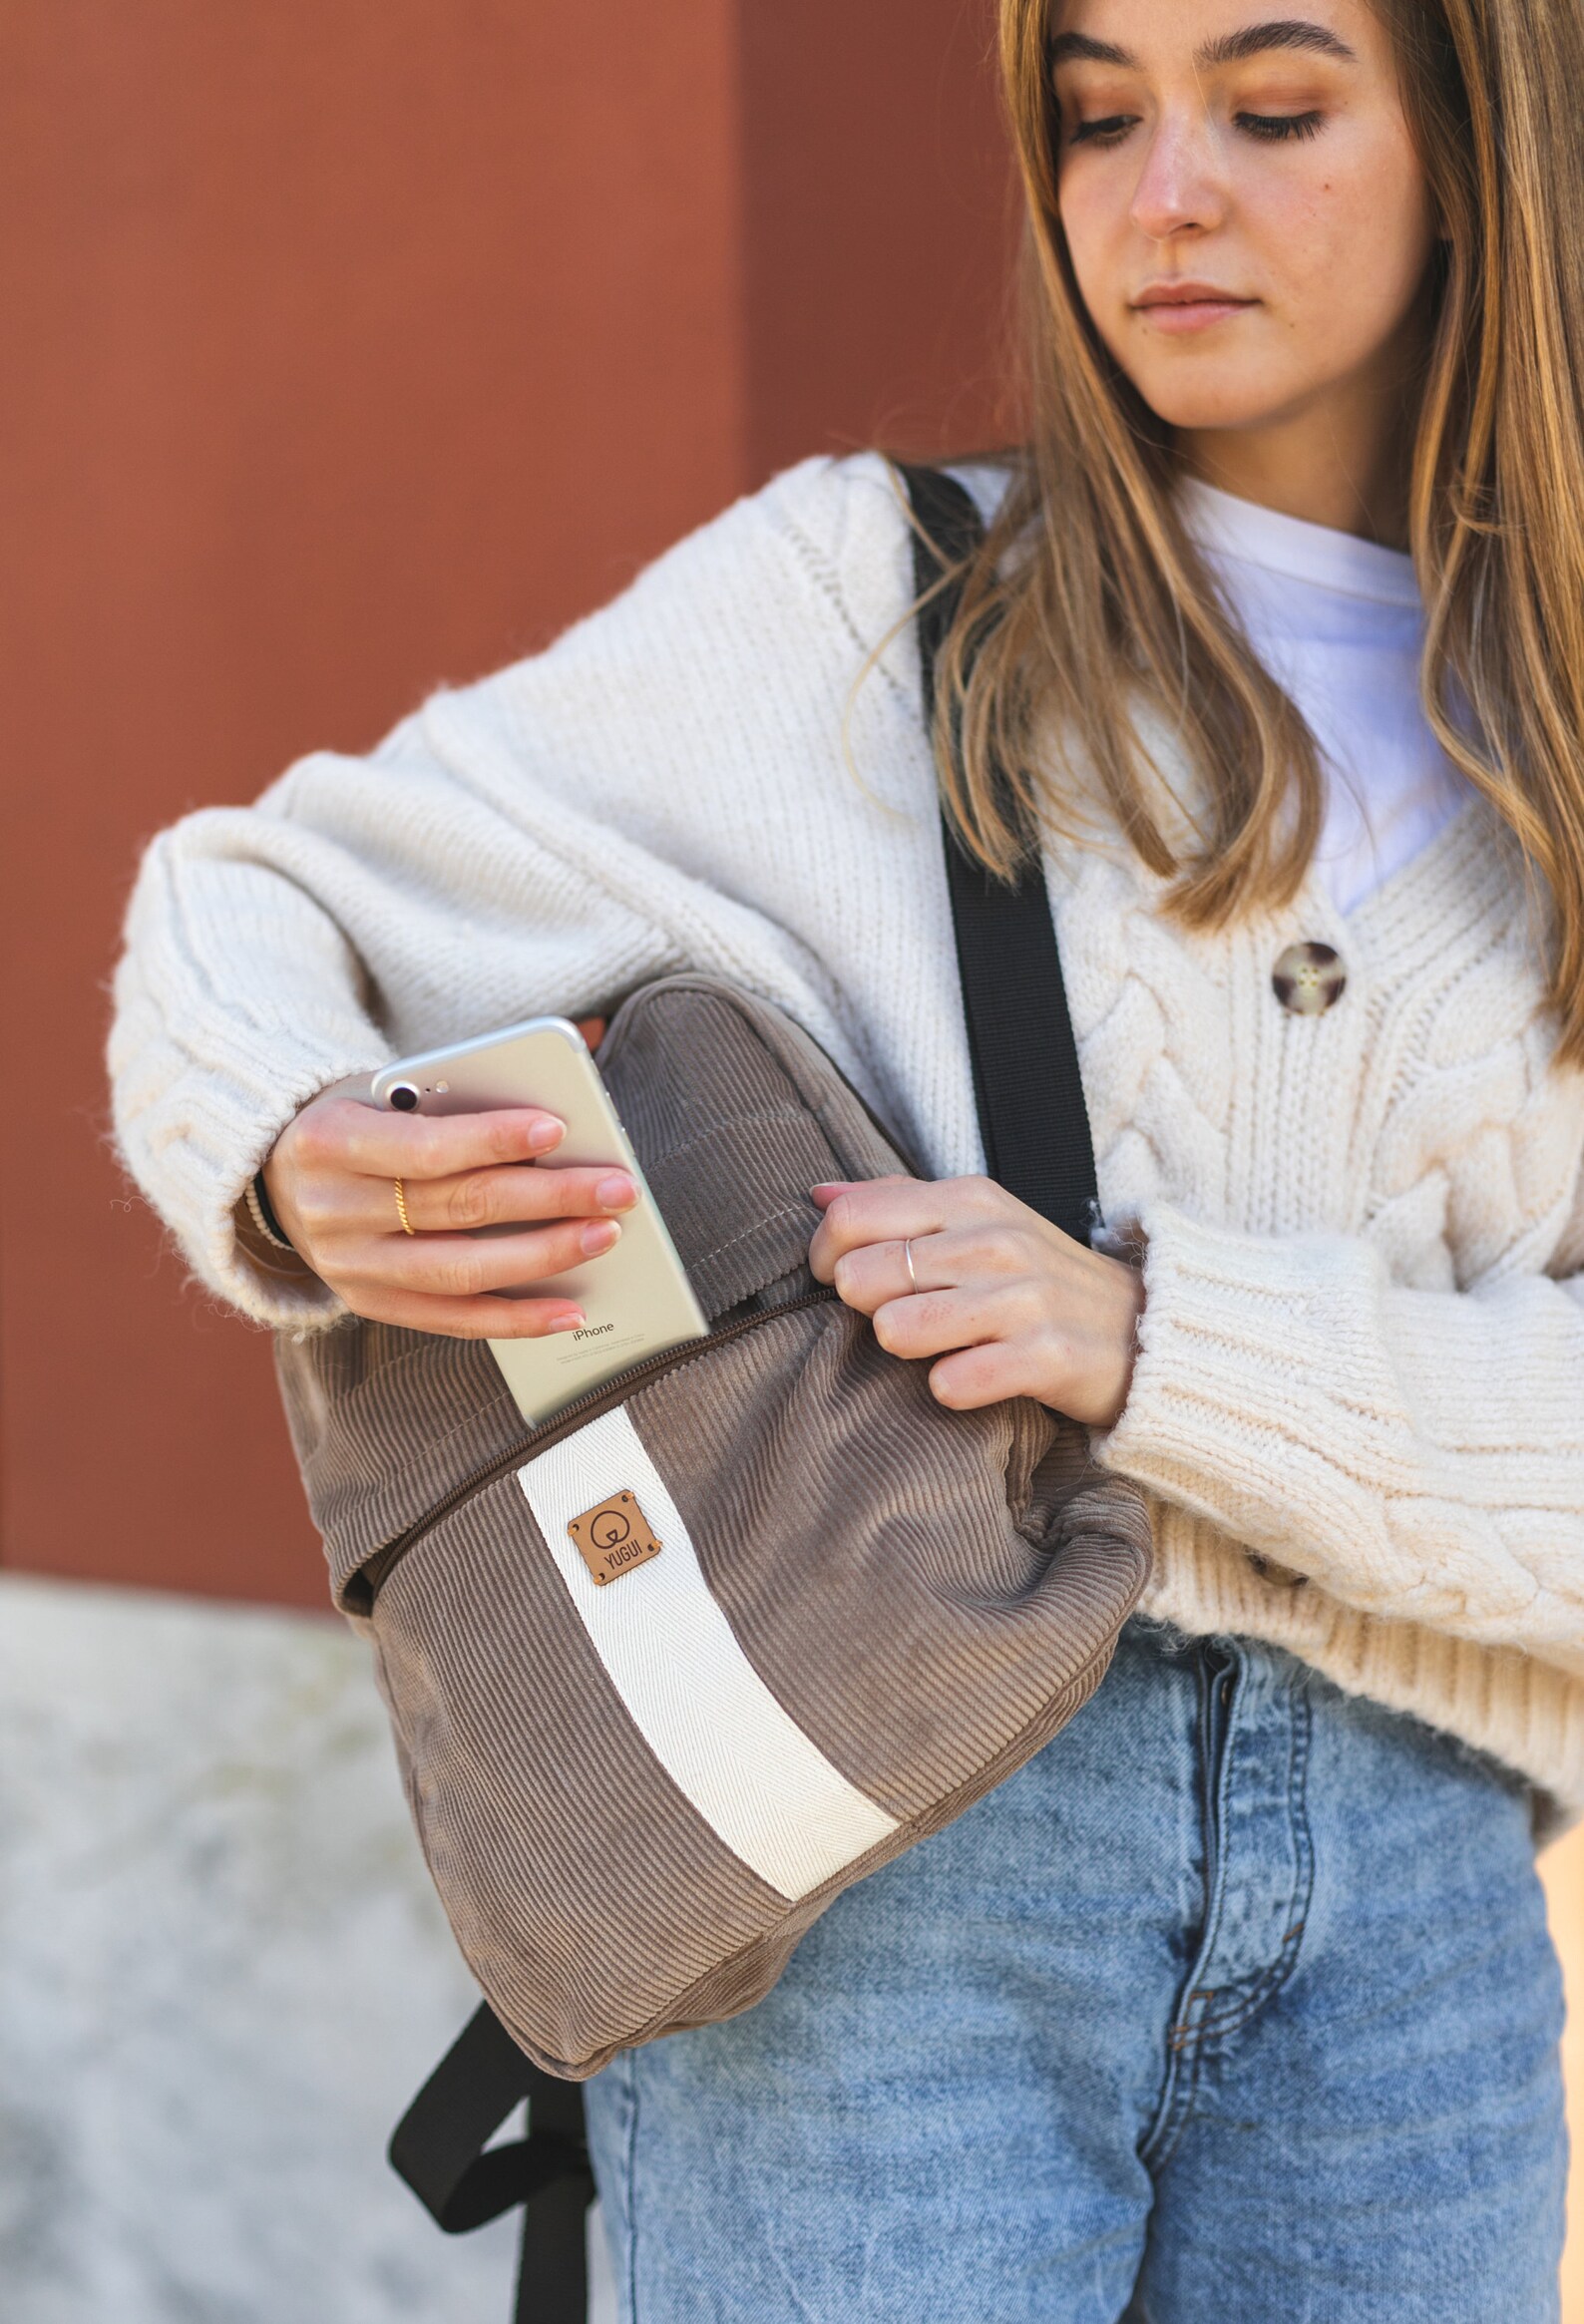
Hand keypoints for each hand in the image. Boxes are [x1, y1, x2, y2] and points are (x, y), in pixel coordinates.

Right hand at [260, 1018, 634, 1337]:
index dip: (493, 1140)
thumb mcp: (382, 1095)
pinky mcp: (370, 1304)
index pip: (425, 1147)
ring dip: (544, 1256)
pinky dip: (517, 1318)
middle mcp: (333, 1212)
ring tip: (605, 1236)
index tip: (557, 1130)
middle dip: (548, 1198)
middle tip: (615, 1188)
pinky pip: (453, 1322)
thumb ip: (449, 1104)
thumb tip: (555, 1119)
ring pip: (461, 1271)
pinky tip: (569, 1310)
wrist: (281, 1177)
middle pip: (457, 1208)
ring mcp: (350, 1267)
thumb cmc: (359, 1122)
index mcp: (330, 1143)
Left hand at [809, 1174, 1144, 1430]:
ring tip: (927, 1349)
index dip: (823, 1257)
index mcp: (969, 1200)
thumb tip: (819, 1195)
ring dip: (899, 1345)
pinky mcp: (1048, 1356)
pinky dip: (948, 1387)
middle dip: (860, 1307)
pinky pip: (956, 1381)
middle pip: (861, 1275)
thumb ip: (898, 1204)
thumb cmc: (1037, 1279)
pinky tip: (962, 1381)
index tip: (838, 1283)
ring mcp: (1024, 1298)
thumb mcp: (978, 1221)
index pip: (851, 1218)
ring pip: (899, 1327)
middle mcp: (994, 1240)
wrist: (1145, 1329)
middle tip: (890, 1319)